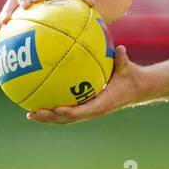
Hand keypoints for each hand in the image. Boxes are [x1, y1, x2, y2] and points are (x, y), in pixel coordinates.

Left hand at [26, 45, 152, 123]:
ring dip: (47, 117)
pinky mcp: (86, 108)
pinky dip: (53, 109)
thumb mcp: (128, 69)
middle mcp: (93, 111)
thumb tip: (120, 48)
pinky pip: (67, 110)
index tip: (54, 109)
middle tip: (31, 113)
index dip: (67, 112)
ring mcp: (88, 111)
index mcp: (102, 104)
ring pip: (64, 118)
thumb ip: (122, 60)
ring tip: (30, 113)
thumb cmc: (132, 78)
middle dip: (49, 118)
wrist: (138, 89)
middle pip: (67, 119)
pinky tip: (41, 101)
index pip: (82, 112)